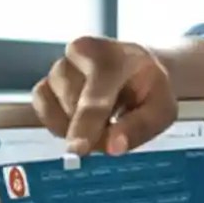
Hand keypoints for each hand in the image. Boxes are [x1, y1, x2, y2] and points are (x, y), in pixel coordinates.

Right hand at [32, 36, 176, 155]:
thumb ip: (140, 126)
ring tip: (103, 119)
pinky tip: (82, 122)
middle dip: (89, 128)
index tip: (79, 149)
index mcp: (111, 55)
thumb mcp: (161, 108)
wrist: (139, 71)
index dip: (87, 123)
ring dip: (75, 126)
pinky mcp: (44, 83)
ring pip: (54, 108)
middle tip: (111, 131)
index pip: (95, 92)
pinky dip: (59, 125)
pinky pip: (42, 112)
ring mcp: (58, 67)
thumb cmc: (150, 89)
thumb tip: (113, 147)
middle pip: (72, 103)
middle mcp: (79, 53)